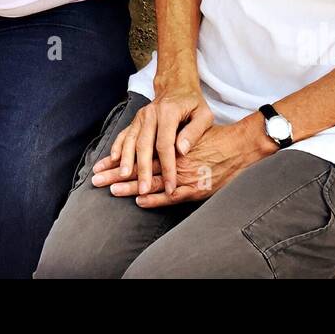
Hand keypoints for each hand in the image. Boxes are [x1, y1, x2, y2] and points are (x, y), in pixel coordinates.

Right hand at [90, 82, 213, 195]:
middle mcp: (151, 114)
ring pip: (131, 140)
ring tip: (123, 177)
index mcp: (169, 113)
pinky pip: (124, 134)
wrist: (177, 85)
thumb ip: (194, 132)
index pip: (166, 145)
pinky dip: (117, 146)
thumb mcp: (204, 114)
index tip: (171, 186)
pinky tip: (112, 159)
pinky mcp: (135, 119)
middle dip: (143, 169)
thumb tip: (182, 151)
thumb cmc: (193, 103)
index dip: (168, 167)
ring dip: (126, 159)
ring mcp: (141, 116)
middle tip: (144, 189)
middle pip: (144, 145)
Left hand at [99, 116, 270, 208]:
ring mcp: (183, 177)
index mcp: (168, 146)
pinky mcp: (194, 189)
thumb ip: (170, 140)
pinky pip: (171, 196)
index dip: (118, 162)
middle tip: (96, 181)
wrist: (238, 148)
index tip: (101, 166)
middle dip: (116, 175)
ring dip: (131, 187)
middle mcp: (172, 161)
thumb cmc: (213, 139)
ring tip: (112, 190)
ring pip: (152, 183)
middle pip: (139, 169)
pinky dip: (155, 199)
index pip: (137, 155)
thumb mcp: (186, 132)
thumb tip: (147, 144)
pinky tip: (140, 201)